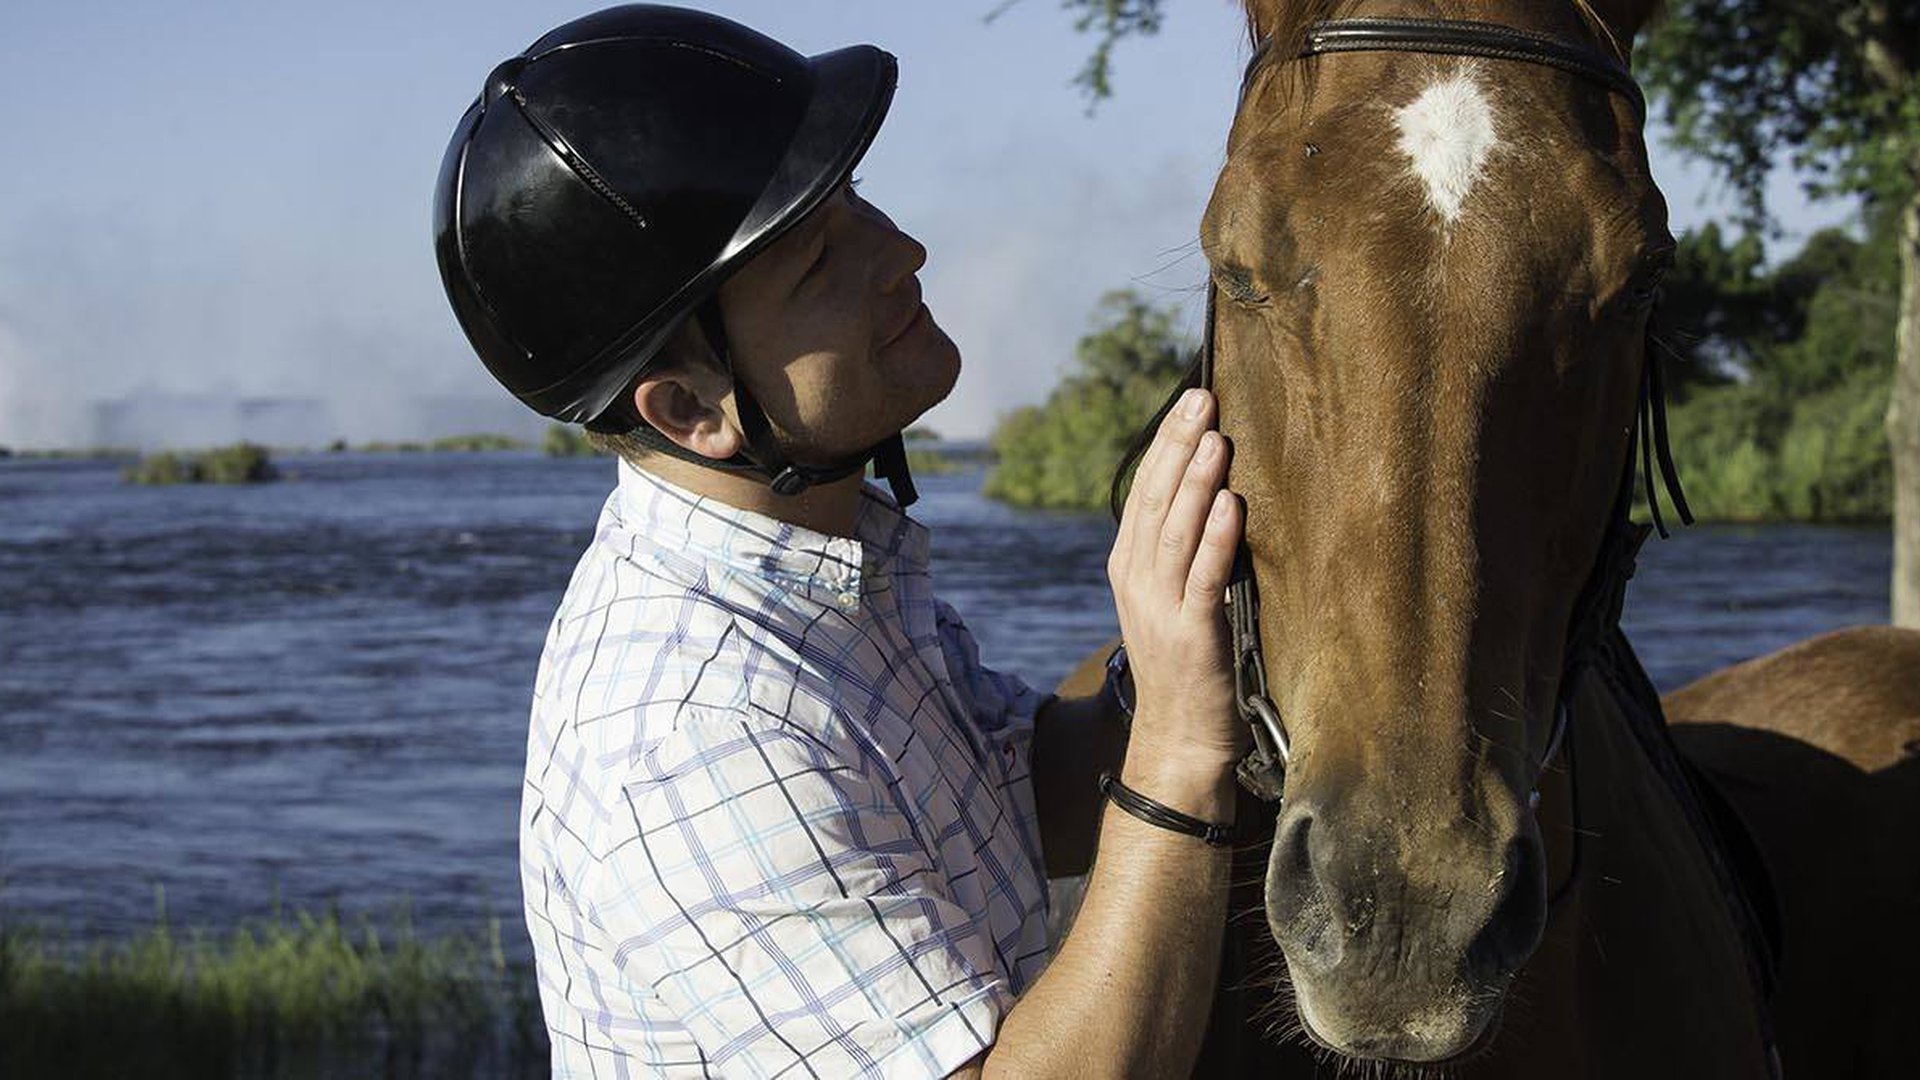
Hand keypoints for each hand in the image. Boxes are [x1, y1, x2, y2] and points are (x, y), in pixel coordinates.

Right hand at [1106, 388, 1246, 773]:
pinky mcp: (1190, 634)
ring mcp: (1158, 607)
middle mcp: (1136, 580)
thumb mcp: (1168, 599)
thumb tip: (1212, 490)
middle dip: (1178, 446)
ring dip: (1197, 482)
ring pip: (1175, 531)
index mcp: (1128, 566)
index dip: (1165, 444)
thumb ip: (1180, 550)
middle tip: (1202, 398)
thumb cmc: (1187, 665)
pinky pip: (1203, 578)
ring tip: (1217, 439)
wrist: (1180, 739)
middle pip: (1154, 500)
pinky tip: (1233, 505)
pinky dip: (1218, 539)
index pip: (1143, 491)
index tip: (1190, 401)